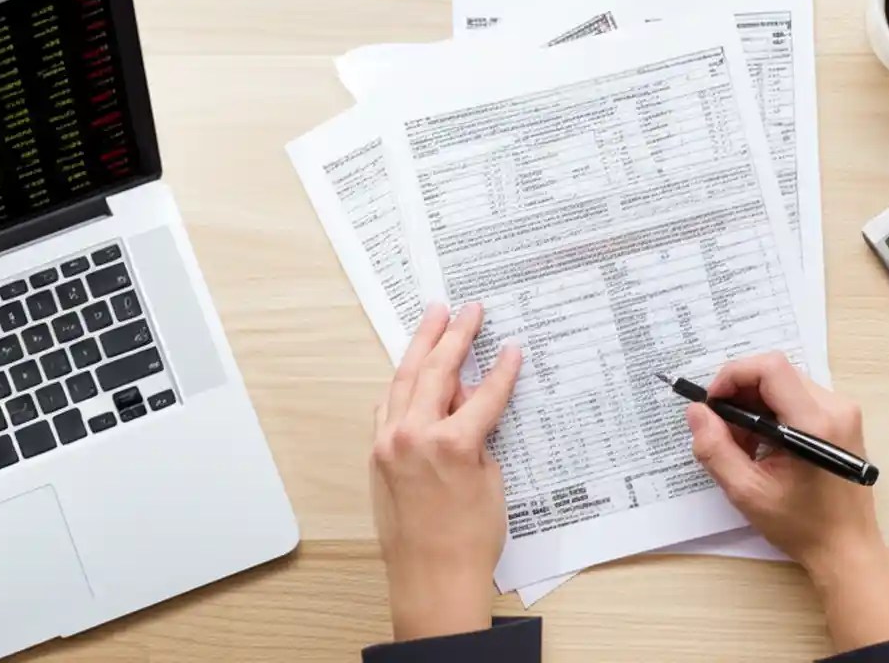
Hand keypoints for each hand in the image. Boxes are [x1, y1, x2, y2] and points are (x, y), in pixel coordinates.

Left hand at [370, 302, 521, 641]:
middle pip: (436, 371)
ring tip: (435, 317)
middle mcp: (414, 436)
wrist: (431, 578)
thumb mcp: (490, 481)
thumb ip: (477, 436)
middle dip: (453, 336)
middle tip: (467, 310)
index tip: (512, 347)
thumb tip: (466, 405)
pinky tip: (411, 367)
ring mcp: (389, 443)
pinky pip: (388, 406)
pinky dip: (402, 384)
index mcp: (452, 443)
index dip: (502, 370)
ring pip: (404, 380)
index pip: (484, 393)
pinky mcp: (376, 454)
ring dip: (420, 347)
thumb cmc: (469, 539)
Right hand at [686, 352, 888, 651]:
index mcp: (815, 424)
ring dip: (753, 406)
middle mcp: (835, 408)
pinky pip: (796, 398)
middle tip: (723, 431)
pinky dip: (771, 414)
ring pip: (784, 384)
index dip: (733, 375)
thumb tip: (696, 412)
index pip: (770, 368)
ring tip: (742, 445)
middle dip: (739, 394)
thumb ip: (715, 448)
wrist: (847, 549)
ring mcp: (843, 412)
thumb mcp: (747, 491)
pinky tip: (763, 447)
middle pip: (775, 373)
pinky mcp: (842, 421)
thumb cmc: (801, 525)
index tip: (712, 404)